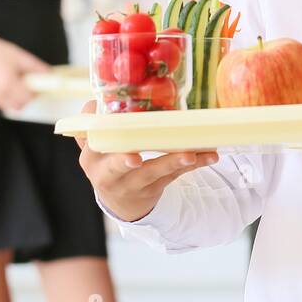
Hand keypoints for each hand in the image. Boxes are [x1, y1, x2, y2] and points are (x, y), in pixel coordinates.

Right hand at [0, 27, 49, 111]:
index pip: (29, 96)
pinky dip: (16, 98)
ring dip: (24, 98)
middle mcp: (0, 93)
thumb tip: (52, 77)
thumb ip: (38, 69)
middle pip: (24, 103)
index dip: (37, 90)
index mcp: (7, 83)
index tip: (39, 83)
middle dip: (31, 95)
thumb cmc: (5, 55)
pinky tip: (13, 86)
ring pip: (18, 106)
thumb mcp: (25, 59)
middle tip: (30, 83)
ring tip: (20, 83)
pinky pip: (11, 104)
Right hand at [72, 100, 218, 222]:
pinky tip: (209, 156)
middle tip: (134, 158)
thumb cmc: (110, 162)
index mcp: (92, 158)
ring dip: (173, 162)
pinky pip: (176, 174)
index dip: (99, 138)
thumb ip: (96, 125)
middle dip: (125, 162)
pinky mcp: (156, 188)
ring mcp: (133, 184)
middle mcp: (108, 175)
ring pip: (154, 172)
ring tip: (190, 154)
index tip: (105, 130)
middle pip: (116, 168)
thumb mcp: (97, 147)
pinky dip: (193, 164)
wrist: (121, 200)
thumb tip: (97, 101)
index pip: (91, 145)